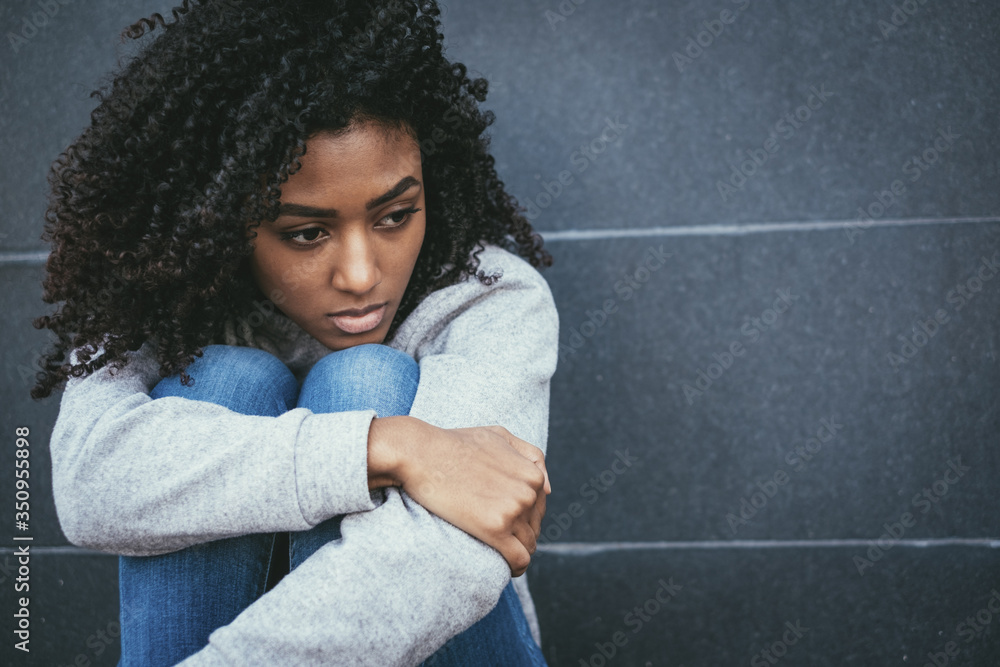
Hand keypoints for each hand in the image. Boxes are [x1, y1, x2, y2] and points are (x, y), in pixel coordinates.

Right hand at [370, 417, 549, 576]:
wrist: (420, 453)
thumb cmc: (454, 443)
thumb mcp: (499, 436)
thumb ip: (530, 455)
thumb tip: (548, 490)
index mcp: (532, 474)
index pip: (540, 507)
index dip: (525, 517)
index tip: (508, 522)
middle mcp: (528, 492)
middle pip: (534, 528)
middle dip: (521, 535)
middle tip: (499, 537)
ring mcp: (513, 510)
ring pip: (528, 546)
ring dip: (517, 552)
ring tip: (500, 554)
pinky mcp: (494, 529)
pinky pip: (519, 559)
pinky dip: (516, 568)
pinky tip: (507, 569)